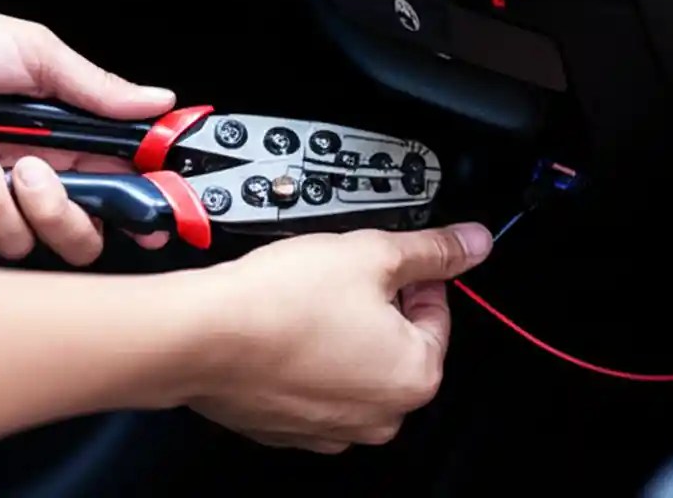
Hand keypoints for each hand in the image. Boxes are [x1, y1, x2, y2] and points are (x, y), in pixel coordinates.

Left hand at [0, 0, 176, 263]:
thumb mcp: (33, 51)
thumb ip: (97, 85)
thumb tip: (158, 101)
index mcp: (68, 126)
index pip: (125, 171)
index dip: (148, 194)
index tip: (160, 200)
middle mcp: (40, 162)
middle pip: (89, 227)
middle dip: (81, 216)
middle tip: (59, 179)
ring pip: (40, 239)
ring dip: (26, 206)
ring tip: (8, 162)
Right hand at [187, 223, 493, 452]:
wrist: (200, 336)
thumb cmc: (281, 302)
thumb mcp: (373, 253)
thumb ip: (433, 250)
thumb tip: (471, 243)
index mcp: (417, 376)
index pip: (438, 313)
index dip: (415, 275)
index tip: (391, 259)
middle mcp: (381, 416)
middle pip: (399, 343)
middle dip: (380, 306)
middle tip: (347, 276)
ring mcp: (333, 429)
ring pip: (356, 366)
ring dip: (344, 331)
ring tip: (312, 298)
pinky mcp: (289, 429)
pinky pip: (315, 387)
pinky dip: (309, 358)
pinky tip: (288, 326)